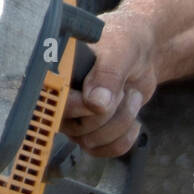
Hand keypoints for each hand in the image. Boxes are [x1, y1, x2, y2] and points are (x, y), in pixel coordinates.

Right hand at [62, 9, 157, 157]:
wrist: (140, 53)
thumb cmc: (123, 42)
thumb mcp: (118, 51)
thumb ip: (106, 75)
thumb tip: (95, 104)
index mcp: (53, 75)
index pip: (53, 103)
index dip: (77, 106)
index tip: (100, 100)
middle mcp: (57, 99)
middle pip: (77, 126)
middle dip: (111, 111)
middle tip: (122, 88)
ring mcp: (71, 118)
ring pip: (91, 141)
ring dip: (121, 122)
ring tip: (129, 95)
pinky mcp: (89, 132)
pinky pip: (102, 151)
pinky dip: (123, 140)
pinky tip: (133, 123)